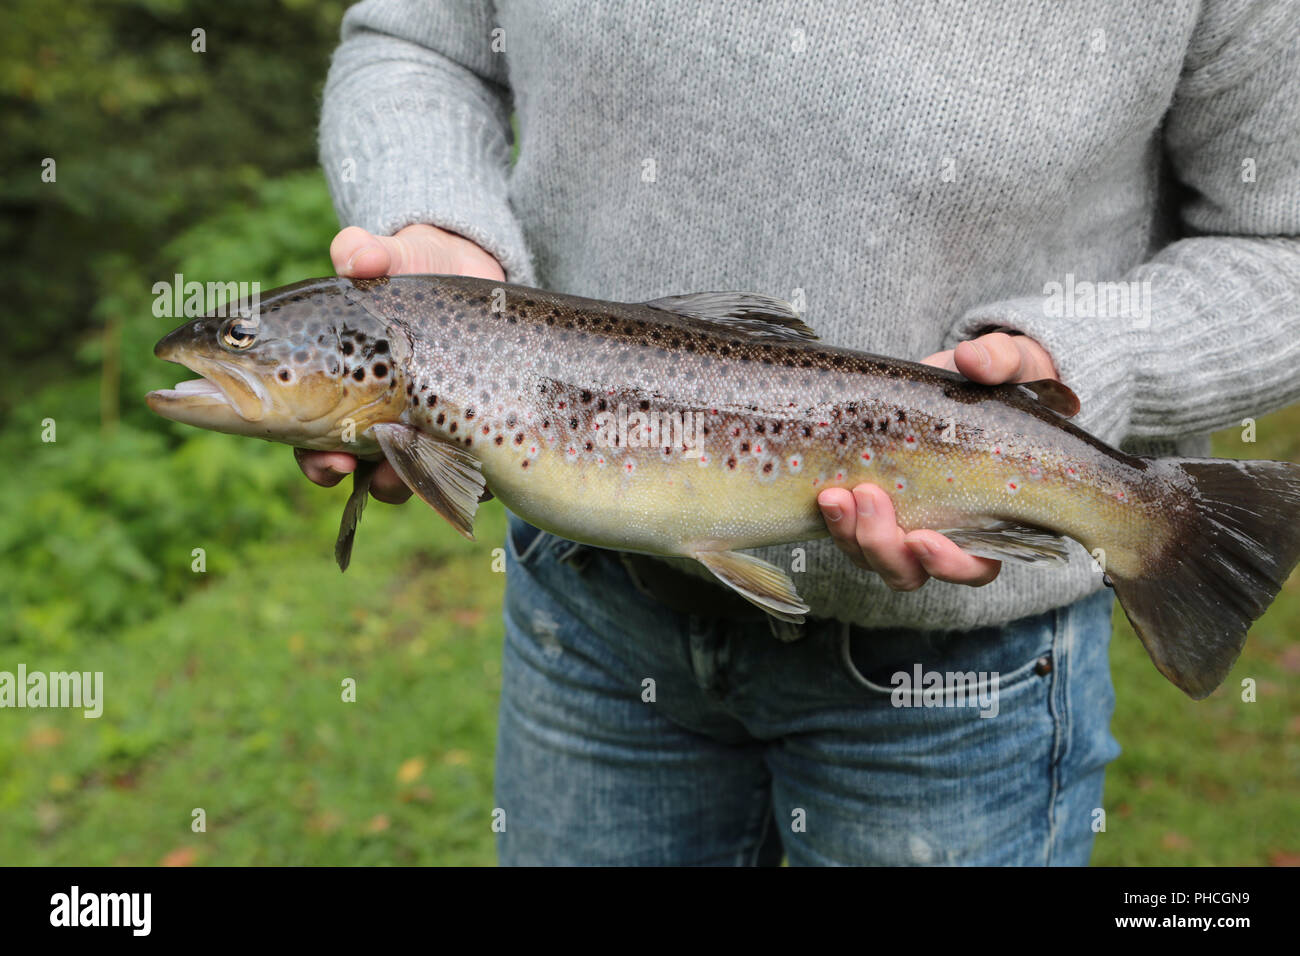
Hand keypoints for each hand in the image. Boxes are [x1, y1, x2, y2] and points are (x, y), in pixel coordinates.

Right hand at [295, 224, 504, 503]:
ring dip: (385, 482)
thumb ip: (370, 254)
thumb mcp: (392, 256)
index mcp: (327, 371)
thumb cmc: (413, 267)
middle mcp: (359, 405)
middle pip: (329, 455)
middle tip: (337, 465)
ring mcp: (404, 422)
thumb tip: (354, 255)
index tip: (314, 449)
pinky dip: (439, 477)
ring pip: (384, 473)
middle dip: (328, 468)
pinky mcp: (451, 430)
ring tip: (395, 477)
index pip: (293, 419)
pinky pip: (440, 470)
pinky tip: (450, 468)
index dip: (300, 448)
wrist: (471, 275)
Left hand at [817, 332, 1057, 589]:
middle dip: (883, 547)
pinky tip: (827, 492)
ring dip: (850, 535)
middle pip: (910, 571)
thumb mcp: (1010, 363)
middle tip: (867, 496)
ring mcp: (903, 522)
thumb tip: (973, 360)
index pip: (977, 566)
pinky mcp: (871, 505)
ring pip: (872, 558)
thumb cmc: (997, 381)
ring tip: (835, 494)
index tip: (922, 539)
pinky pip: (848, 533)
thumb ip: (1000, 361)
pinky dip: (836, 521)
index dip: (951, 564)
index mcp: (994, 518)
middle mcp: (944, 533)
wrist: (953, 375)